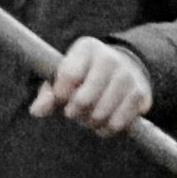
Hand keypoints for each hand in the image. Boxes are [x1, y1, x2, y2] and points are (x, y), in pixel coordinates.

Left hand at [29, 35, 154, 134]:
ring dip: (91, 122)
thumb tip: (36, 111)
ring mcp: (128, 76)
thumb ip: (48, 94)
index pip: (69, 75)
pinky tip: (103, 123)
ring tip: (89, 117)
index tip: (61, 98)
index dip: (61, 94)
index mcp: (86, 48)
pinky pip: (118, 122)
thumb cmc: (84, 76)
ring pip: (102, 113)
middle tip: (74, 112)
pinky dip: (107, 128)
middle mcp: (110, 58)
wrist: (125, 68)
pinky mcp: (140, 94)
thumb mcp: (63, 78)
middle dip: (75, 112)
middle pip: (85, 98)